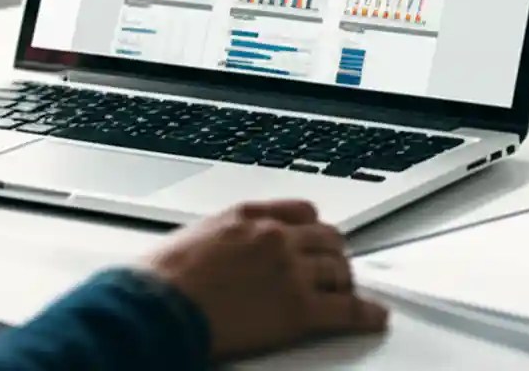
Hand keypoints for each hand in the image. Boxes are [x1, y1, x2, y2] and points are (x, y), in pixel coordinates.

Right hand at [145, 199, 387, 359]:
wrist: (154, 308)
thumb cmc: (158, 280)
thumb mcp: (194, 238)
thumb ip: (226, 239)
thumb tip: (231, 253)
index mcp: (249, 216)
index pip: (303, 211)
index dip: (315, 230)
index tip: (318, 239)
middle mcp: (276, 236)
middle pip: (328, 240)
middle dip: (333, 256)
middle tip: (334, 271)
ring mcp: (291, 271)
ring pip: (340, 271)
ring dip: (344, 283)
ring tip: (346, 295)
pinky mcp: (299, 308)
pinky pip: (347, 308)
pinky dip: (366, 313)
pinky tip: (374, 316)